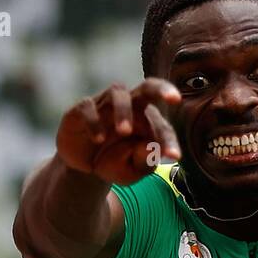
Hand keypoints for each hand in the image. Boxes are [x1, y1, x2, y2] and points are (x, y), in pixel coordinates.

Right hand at [55, 78, 181, 185]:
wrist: (85, 166)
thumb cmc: (114, 163)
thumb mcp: (131, 170)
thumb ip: (144, 161)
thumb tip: (154, 149)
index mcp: (148, 121)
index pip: (162, 126)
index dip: (168, 140)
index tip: (174, 156)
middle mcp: (130, 106)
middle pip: (148, 87)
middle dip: (162, 89)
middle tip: (174, 97)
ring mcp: (106, 104)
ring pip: (118, 92)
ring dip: (124, 110)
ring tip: (125, 131)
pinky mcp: (83, 108)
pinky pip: (89, 107)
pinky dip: (94, 121)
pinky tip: (98, 139)